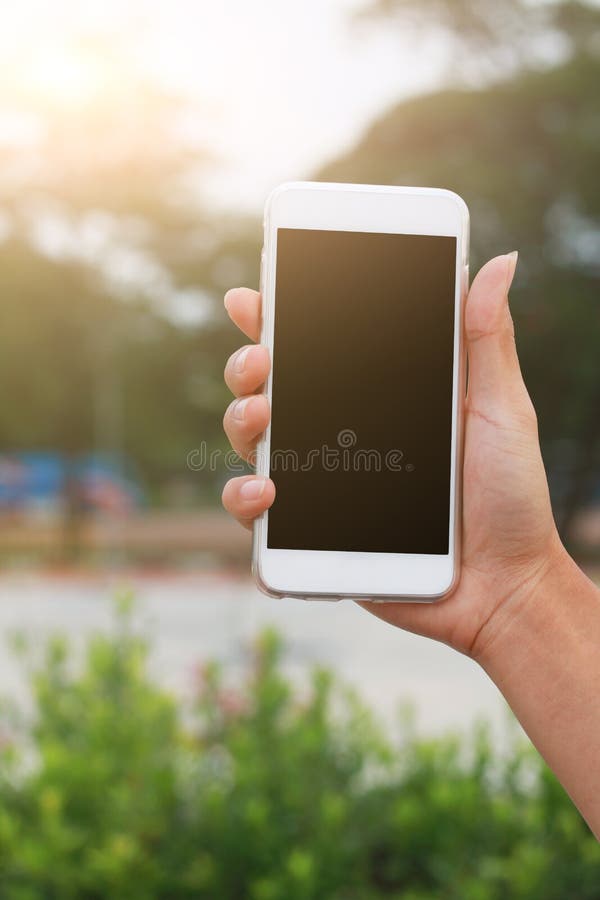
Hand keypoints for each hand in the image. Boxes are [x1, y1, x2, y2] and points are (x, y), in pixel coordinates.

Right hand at [221, 254, 566, 659]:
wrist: (505, 586)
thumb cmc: (511, 496)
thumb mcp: (501, 409)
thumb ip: (487, 340)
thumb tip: (498, 263)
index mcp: (379, 398)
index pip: (317, 350)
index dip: (276, 320)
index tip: (253, 300)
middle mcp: (342, 436)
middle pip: (270, 390)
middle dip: (247, 367)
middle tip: (259, 361)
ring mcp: (324, 485)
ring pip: (254, 445)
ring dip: (240, 422)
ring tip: (260, 416)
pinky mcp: (314, 536)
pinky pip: (261, 519)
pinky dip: (246, 502)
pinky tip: (265, 493)